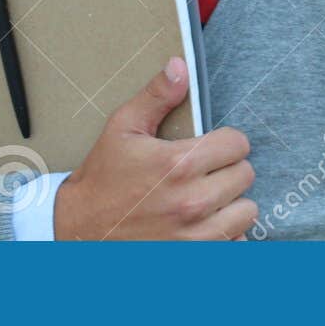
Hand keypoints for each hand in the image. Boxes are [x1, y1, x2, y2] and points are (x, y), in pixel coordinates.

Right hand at [53, 56, 256, 239]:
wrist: (77, 231)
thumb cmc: (102, 178)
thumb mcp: (123, 128)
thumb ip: (156, 95)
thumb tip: (180, 65)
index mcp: (177, 164)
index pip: (238, 144)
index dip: (226, 141)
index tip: (211, 147)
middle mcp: (191, 202)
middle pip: (246, 175)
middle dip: (229, 169)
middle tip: (206, 172)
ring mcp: (194, 237)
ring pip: (247, 211)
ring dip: (232, 203)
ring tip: (209, 197)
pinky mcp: (194, 260)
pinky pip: (235, 243)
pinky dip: (227, 235)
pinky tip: (205, 225)